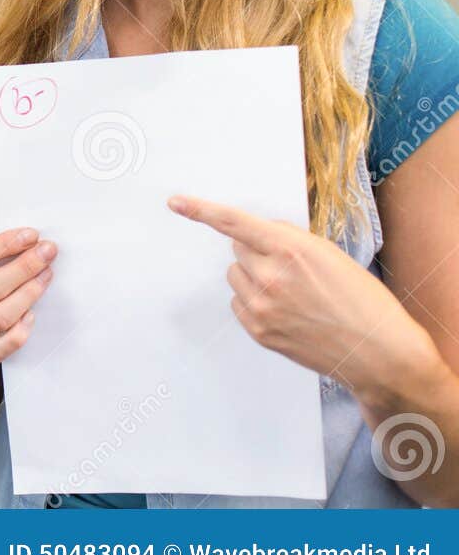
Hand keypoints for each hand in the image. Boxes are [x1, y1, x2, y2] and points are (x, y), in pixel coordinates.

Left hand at [170, 194, 436, 397]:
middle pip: (237, 249)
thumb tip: (258, 232)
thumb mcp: (329, 255)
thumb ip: (289, 239)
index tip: (176, 202)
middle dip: (257, 250)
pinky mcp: (259, 331)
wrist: (378, 352)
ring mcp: (262, 307)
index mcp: (290, 250)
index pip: (235, 223)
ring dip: (254, 276)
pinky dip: (255, 301)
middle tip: (289, 266)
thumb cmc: (361, 300)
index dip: (201, 210)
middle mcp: (270, 277)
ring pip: (236, 275)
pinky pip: (239, 302)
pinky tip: (287, 310)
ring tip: (292, 292)